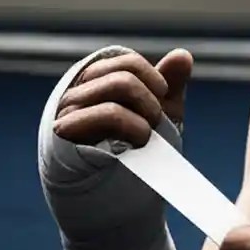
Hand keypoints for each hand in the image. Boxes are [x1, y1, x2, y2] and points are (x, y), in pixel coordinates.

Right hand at [53, 47, 192, 147]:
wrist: (117, 194)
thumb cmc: (135, 149)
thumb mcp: (159, 114)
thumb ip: (170, 84)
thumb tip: (183, 55)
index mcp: (95, 82)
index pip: (127, 62)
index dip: (153, 77)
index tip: (163, 96)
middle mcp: (77, 91)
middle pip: (125, 76)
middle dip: (151, 100)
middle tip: (155, 122)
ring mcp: (68, 109)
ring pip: (119, 87)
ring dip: (144, 114)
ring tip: (146, 136)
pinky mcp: (65, 131)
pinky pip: (109, 112)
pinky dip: (134, 125)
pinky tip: (138, 142)